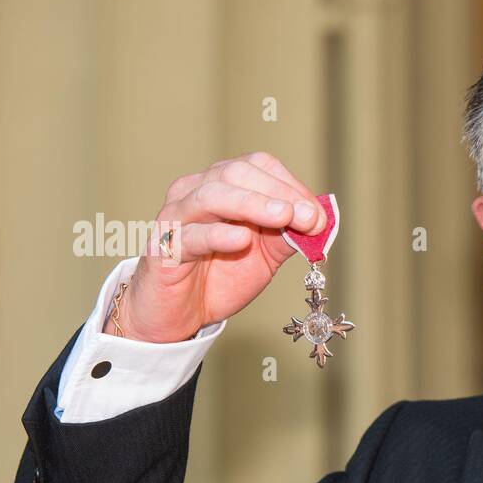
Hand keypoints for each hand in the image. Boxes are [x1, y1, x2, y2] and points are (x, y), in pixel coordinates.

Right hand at [107, 151, 324, 342]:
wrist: (183, 315)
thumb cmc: (221, 276)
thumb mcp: (265, 255)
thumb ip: (288, 235)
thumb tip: (318, 220)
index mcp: (221, 186)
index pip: (256, 166)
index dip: (290, 186)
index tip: (317, 215)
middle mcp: (195, 192)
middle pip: (236, 174)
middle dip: (278, 193)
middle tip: (309, 218)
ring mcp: (176, 218)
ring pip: (212, 196)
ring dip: (253, 204)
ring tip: (283, 217)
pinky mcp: (163, 248)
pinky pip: (190, 236)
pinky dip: (218, 234)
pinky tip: (242, 239)